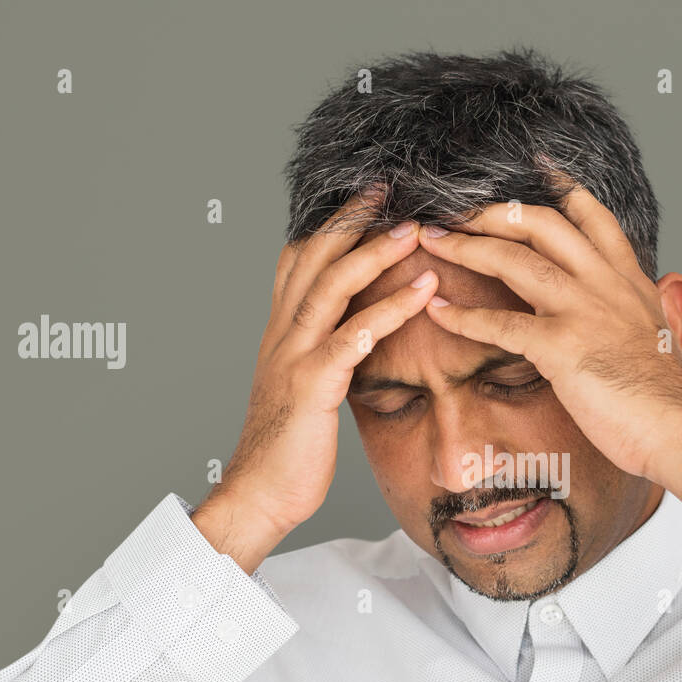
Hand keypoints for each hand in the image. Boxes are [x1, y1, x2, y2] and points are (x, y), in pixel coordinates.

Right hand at [193, 189, 436, 571]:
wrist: (259, 494)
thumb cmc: (288, 449)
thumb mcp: (304, 390)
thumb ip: (323, 356)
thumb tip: (354, 338)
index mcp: (280, 333)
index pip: (300, 261)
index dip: (330, 224)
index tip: (365, 197)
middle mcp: (282, 334)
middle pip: (314, 258)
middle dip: (352, 218)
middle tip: (390, 187)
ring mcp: (293, 356)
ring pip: (332, 286)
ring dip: (375, 252)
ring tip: (414, 228)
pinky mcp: (311, 385)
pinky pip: (352, 337)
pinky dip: (389, 310)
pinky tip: (422, 292)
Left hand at [417, 179, 681, 520]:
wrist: (678, 429)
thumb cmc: (669, 395)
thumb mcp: (671, 333)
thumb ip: (666, 304)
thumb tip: (673, 283)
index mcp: (629, 280)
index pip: (593, 218)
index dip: (563, 189)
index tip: (537, 167)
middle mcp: (604, 284)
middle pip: (542, 225)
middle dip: (494, 212)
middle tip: (457, 210)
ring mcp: (582, 311)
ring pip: (515, 260)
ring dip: (467, 247)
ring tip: (433, 241)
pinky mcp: (561, 346)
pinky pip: (500, 322)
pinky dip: (464, 316)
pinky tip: (437, 311)